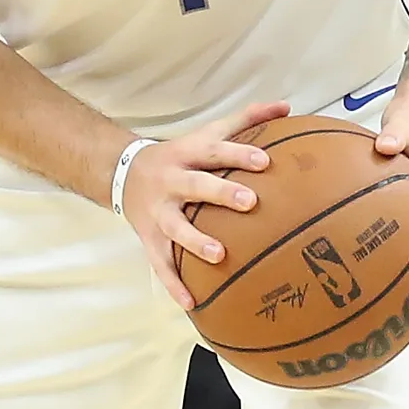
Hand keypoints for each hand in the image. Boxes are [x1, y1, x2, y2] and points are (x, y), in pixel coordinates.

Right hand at [121, 101, 290, 310]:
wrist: (122, 172)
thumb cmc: (179, 156)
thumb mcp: (206, 134)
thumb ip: (245, 120)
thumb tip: (286, 106)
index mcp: (187, 155)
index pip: (215, 151)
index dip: (238, 154)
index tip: (265, 161)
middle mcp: (171, 182)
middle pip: (194, 185)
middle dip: (219, 192)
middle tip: (249, 202)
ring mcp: (159, 212)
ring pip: (175, 227)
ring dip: (195, 241)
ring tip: (219, 254)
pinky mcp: (150, 237)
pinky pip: (160, 263)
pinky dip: (173, 284)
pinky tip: (192, 303)